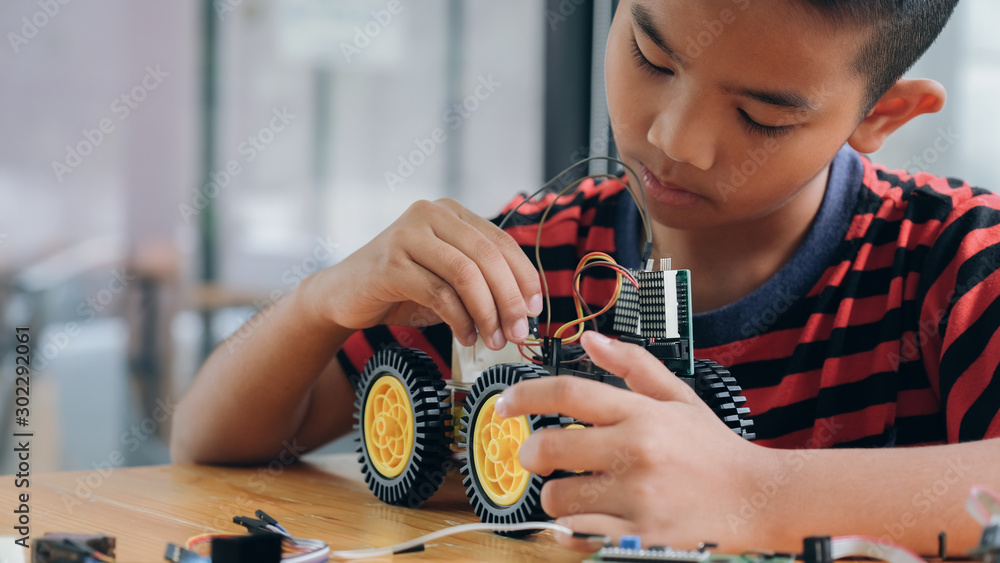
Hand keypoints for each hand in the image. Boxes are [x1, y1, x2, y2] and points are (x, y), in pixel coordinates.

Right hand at [310, 198, 542, 349]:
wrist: (343, 296)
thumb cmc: (401, 288)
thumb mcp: (448, 278)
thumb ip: (481, 281)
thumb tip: (526, 309)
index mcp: (450, 212)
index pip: (501, 241)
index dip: (524, 277)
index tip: (536, 309)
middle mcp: (430, 214)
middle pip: (487, 257)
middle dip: (509, 299)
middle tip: (519, 332)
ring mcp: (407, 235)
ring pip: (466, 274)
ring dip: (487, 313)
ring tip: (494, 340)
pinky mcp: (390, 263)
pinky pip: (439, 294)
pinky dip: (460, 321)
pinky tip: (466, 337)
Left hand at [495, 331, 772, 550]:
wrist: (759, 500)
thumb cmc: (713, 448)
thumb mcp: (678, 397)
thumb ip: (632, 365)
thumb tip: (589, 339)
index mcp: (641, 414)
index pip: (567, 394)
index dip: (524, 396)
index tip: (504, 405)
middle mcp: (635, 452)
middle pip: (549, 449)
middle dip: (532, 454)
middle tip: (538, 458)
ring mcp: (636, 498)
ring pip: (558, 497)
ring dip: (557, 495)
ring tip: (579, 491)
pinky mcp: (639, 537)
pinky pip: (578, 534)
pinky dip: (574, 529)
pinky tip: (590, 518)